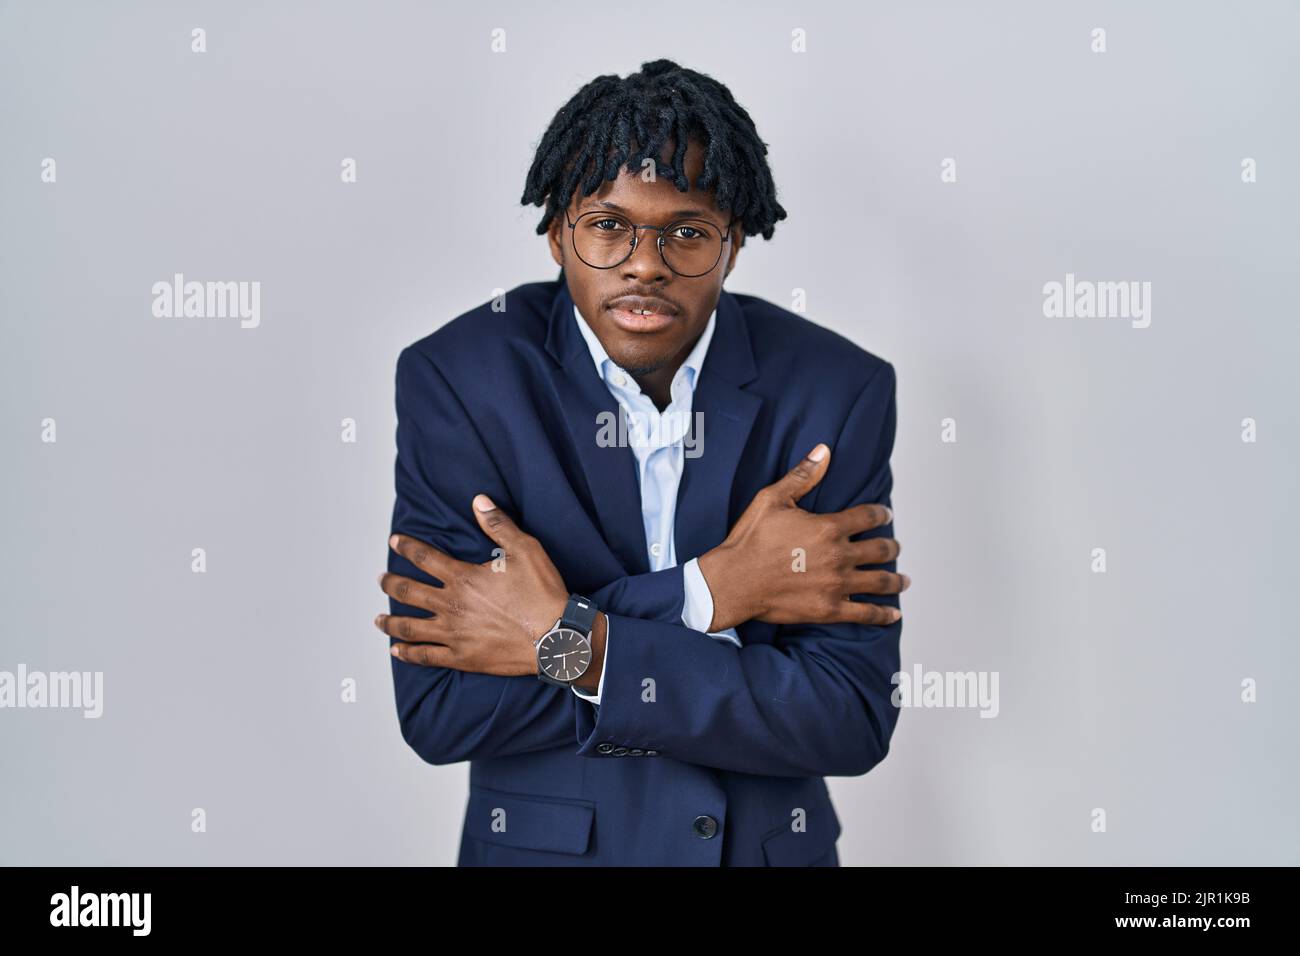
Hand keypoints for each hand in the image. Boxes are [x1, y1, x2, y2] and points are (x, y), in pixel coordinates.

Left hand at [375, 494, 568, 674]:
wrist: (555, 638)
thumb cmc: (542, 593)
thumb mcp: (526, 550)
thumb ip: (499, 525)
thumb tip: (478, 501)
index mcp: (463, 578)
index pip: (425, 558)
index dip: (407, 547)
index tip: (394, 542)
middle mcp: (451, 605)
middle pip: (409, 592)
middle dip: (391, 583)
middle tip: (381, 579)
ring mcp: (453, 634)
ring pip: (410, 626)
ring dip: (390, 621)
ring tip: (378, 619)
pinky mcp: (461, 657)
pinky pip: (425, 656)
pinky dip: (407, 653)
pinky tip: (397, 650)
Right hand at [696, 443, 908, 630]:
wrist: (734, 581)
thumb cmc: (750, 539)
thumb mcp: (772, 499)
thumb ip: (802, 475)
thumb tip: (824, 451)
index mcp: (828, 528)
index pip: (868, 517)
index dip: (881, 514)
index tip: (886, 515)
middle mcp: (839, 556)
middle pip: (879, 550)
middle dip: (891, 547)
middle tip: (894, 547)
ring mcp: (837, 585)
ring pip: (879, 581)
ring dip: (895, 579)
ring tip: (903, 579)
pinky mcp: (830, 610)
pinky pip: (865, 613)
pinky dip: (883, 614)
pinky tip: (894, 613)